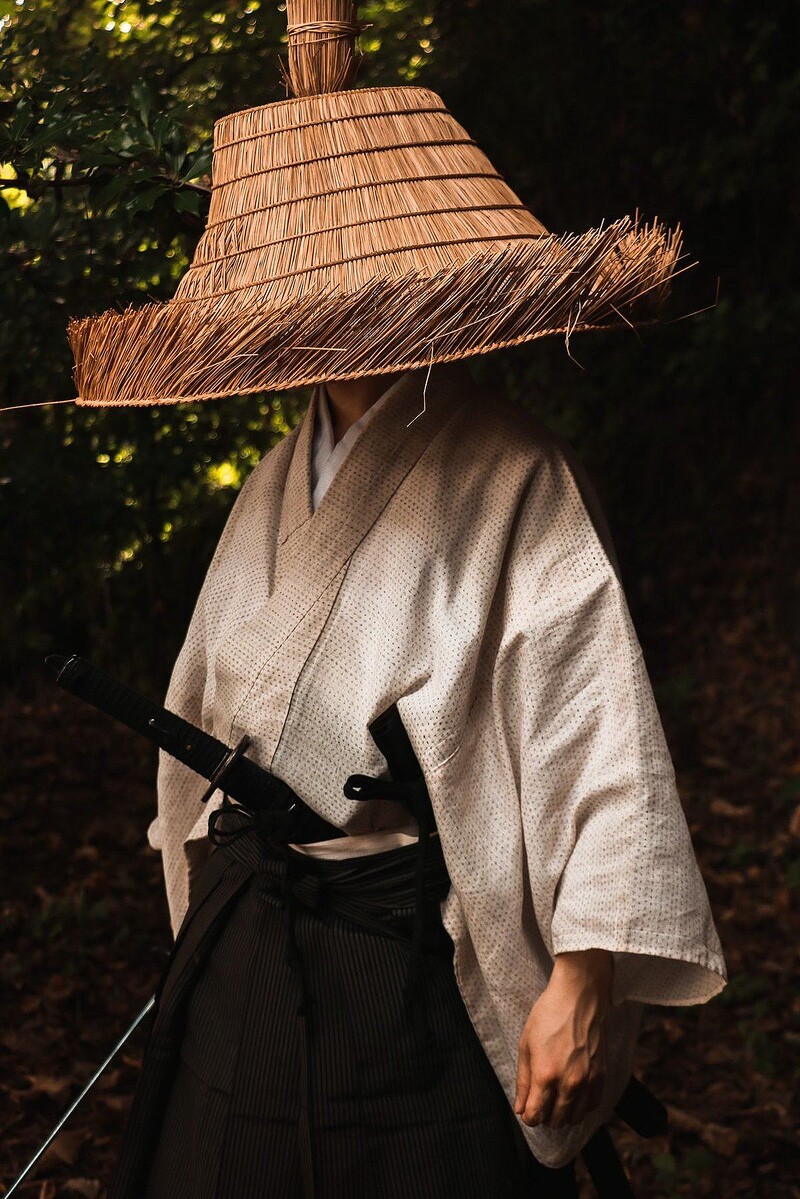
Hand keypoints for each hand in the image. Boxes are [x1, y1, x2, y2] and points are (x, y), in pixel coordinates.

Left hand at [514, 948, 612, 1128]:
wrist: (579, 996)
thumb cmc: (549, 1015)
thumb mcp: (526, 1044)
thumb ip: (523, 1080)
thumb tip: (520, 1108)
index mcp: (546, 1075)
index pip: (536, 1116)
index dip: (528, 1116)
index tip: (527, 1108)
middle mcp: (569, 1083)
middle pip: (556, 1120)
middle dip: (544, 1116)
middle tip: (540, 1101)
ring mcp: (588, 1081)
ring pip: (575, 1118)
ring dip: (563, 1114)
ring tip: (556, 1098)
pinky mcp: (602, 1075)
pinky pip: (592, 1106)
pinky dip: (581, 1106)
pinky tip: (573, 1093)